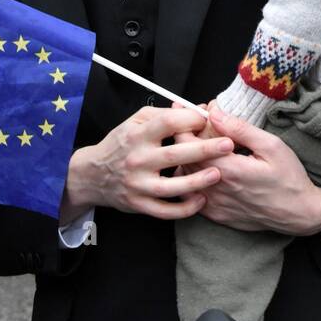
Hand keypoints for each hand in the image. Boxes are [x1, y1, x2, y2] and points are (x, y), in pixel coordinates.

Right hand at [58, 104, 233, 223]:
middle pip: (174, 154)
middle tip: (228, 145)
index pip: (168, 123)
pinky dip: (184, 208)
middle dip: (204, 149)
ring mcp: (138, 184)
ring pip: (171, 187)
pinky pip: (165, 210)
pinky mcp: (139, 204)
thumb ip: (163, 115)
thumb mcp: (134, 122)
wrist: (92, 175)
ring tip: (218, 174)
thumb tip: (195, 110)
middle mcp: (137, 159)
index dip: (190, 119)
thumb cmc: (120, 144)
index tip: (208, 120)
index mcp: (137, 135)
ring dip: (197, 181)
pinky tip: (201, 200)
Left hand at [174, 100, 320, 235]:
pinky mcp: (217, 215)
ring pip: (185, 178)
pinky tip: (203, 168)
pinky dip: (191, 179)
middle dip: (183, 137)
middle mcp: (216, 189)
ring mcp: (214, 205)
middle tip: (195, 123)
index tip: (187, 111)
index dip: (183, 124)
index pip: (188, 144)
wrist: (299, 213)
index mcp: (229, 169)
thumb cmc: (289, 178)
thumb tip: (215, 113)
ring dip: (186, 158)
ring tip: (199, 144)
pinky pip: (192, 195)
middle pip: (182, 159)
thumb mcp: (271, 146)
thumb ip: (240, 129)